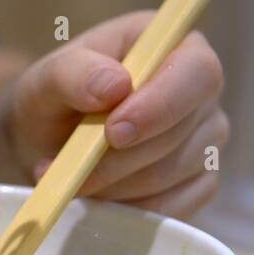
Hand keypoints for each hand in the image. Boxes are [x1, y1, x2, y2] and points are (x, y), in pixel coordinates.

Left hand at [4, 10, 227, 219]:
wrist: (50, 141)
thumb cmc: (55, 99)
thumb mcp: (46, 78)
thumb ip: (74, 73)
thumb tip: (115, 86)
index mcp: (177, 46)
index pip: (197, 73)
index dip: (160, 106)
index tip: (113, 132)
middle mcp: (202, 92)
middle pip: (181, 132)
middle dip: (118, 157)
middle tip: (66, 166)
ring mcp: (207, 139)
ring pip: (171, 174)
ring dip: (113, 184)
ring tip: (70, 177)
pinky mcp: (199, 183)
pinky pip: (172, 207)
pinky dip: (128, 208)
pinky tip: (96, 197)